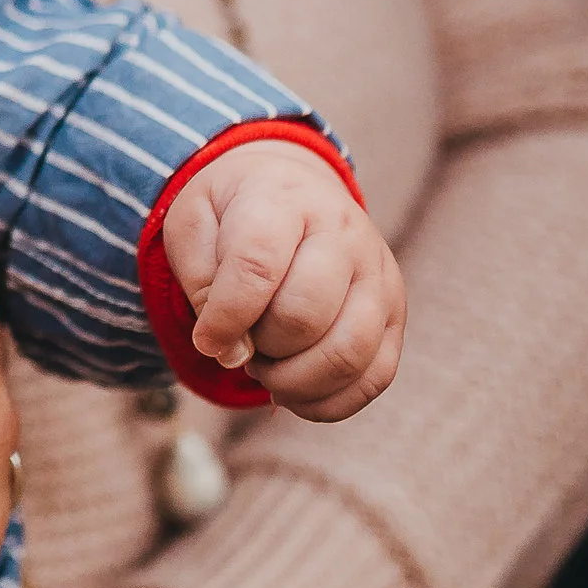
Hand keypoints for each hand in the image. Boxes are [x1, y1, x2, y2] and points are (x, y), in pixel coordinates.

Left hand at [162, 139, 404, 421]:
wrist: (289, 184)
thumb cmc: (232, 213)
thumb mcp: (192, 225)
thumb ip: (202, 284)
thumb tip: (234, 352)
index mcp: (284, 200)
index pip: (257, 267)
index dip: (226, 318)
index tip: (205, 341)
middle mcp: (344, 233)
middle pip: (305, 316)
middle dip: (261, 348)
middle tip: (242, 343)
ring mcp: (378, 275)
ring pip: (347, 354)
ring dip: (293, 381)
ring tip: (265, 367)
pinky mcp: (395, 313)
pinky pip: (373, 378)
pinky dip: (326, 402)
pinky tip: (292, 390)